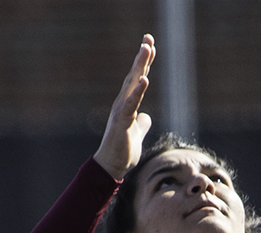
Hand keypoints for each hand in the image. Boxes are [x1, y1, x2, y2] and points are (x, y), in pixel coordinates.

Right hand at [94, 34, 156, 179]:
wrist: (111, 166)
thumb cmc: (122, 151)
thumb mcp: (137, 134)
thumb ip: (142, 123)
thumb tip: (146, 117)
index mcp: (128, 104)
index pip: (138, 78)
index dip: (144, 62)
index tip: (150, 45)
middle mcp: (123, 103)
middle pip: (134, 75)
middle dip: (142, 56)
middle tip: (148, 38)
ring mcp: (121, 110)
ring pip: (132, 83)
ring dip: (140, 66)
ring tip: (146, 49)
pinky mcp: (122, 121)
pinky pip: (132, 103)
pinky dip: (138, 90)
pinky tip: (145, 78)